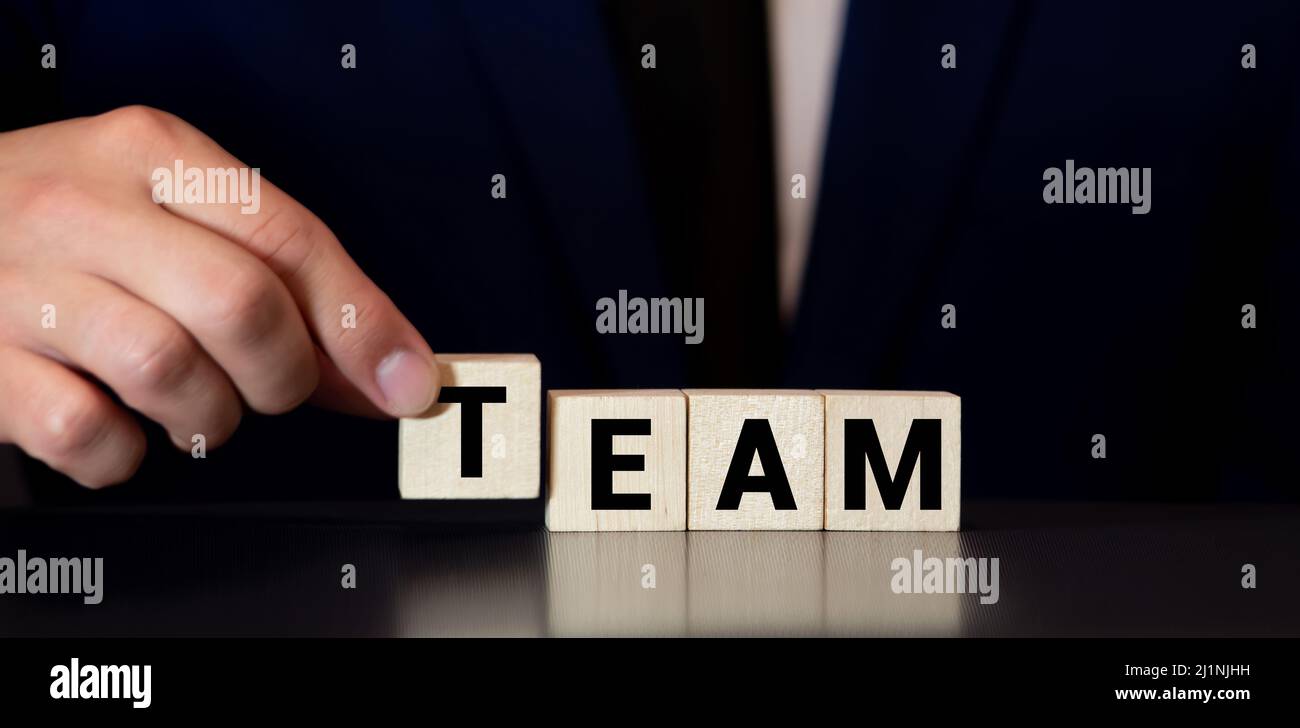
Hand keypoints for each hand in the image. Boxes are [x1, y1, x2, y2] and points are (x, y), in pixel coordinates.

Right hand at [0, 106, 438, 486]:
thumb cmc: (66, 224)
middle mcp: (83, 207)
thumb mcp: (167, 206)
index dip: (360, 321)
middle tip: (267, 387)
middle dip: (283, 374)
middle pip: (240, 306)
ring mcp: (19, 286)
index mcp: (148, 151)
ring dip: (208, 417)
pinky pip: (87, 433)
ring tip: (192, 406)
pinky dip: (123, 454)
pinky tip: (120, 427)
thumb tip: (385, 367)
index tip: (406, 381)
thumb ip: (276, 273)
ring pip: (170, 371)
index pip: (288, 237)